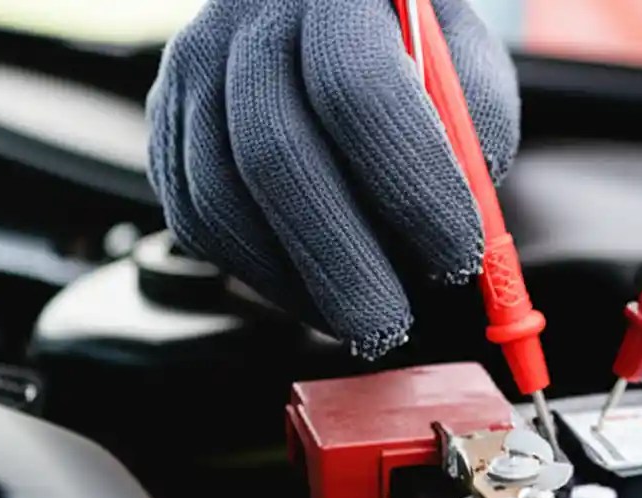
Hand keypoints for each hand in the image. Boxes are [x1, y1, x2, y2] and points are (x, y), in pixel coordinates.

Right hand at [146, 0, 518, 358]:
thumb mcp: (466, 67)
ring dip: (296, 282)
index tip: (456, 257)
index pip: (360, 91)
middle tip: (393, 323)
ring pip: (221, 197)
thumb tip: (471, 242)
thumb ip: (474, 140)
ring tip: (360, 319)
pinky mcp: (166, 120)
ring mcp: (192, 68)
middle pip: (274, 153)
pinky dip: (258, 274)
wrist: (324, 7)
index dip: (410, 187)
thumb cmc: (411, 46)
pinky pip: (195, 217)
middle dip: (342, 261)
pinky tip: (312, 294)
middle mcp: (247, 19)